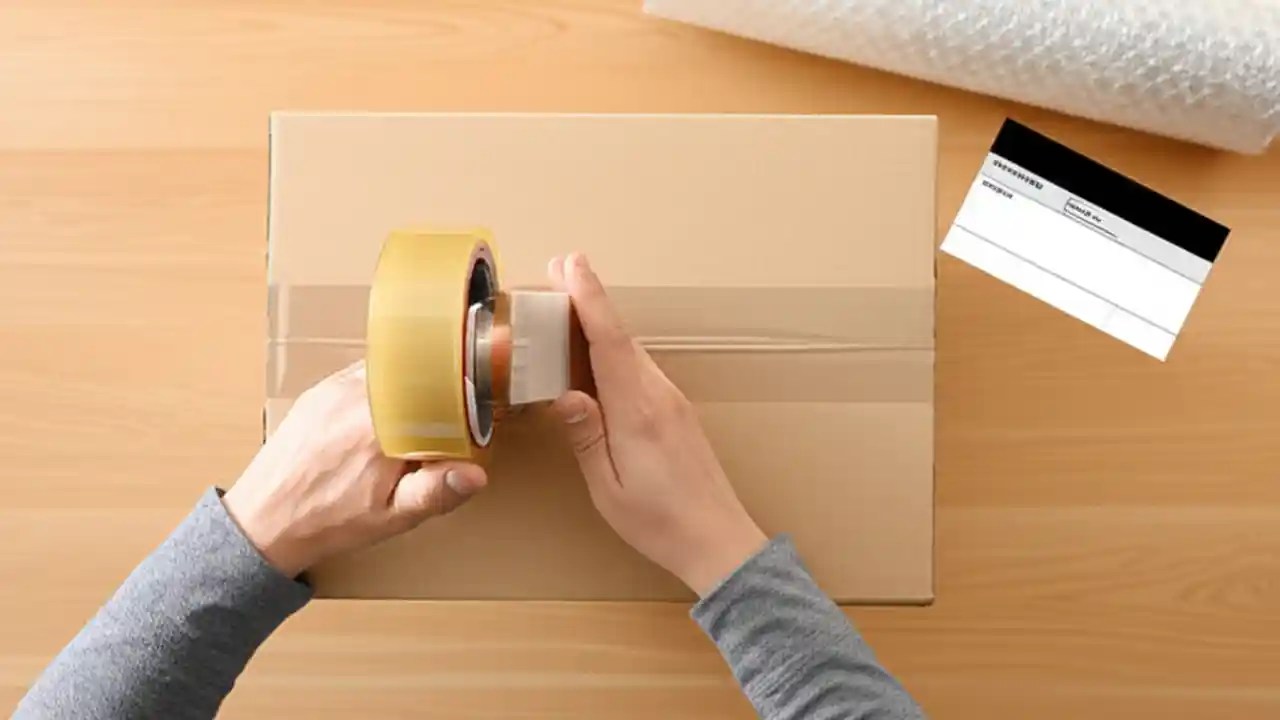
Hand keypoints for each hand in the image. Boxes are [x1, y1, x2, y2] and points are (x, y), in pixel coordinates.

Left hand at [222, 361, 486, 576]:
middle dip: (435, 394)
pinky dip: (380, 388)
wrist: (264, 521)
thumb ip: (435, 493)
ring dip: (407, 389)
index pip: (438, 396)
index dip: (460, 402)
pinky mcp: (318, 391)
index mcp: (380, 429)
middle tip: (444, 421)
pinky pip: (362, 376)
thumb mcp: (391, 518)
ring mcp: (333, 390)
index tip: (472, 417)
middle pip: (414, 377)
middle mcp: (356, 398)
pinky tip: (384, 414)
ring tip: (414, 419)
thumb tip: (475, 474)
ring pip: (389, 374)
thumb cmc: (329, 522)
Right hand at [547, 254, 766, 596]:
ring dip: (600, 325)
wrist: (718, 539)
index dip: (590, 299)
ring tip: (566, 306)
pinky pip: (639, 369)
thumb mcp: (608, 487)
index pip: (609, 341)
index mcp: (637, 412)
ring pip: (630, 351)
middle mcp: (658, 396)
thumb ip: (585, 436)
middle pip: (619, 336)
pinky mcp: (676, 411)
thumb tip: (564, 394)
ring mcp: (671, 401)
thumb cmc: (659, 522)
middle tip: (557, 270)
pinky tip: (595, 355)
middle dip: (588, 301)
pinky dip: (613, 352)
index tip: (571, 265)